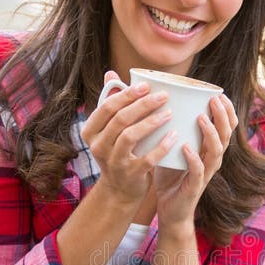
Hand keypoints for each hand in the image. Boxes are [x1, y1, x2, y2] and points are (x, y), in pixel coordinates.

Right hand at [81, 71, 176, 206]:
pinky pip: (147, 158)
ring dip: (151, 122)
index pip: (107, 107)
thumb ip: (112, 103)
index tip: (147, 85)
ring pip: (130, 136)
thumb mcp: (110, 130)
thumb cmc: (118, 152)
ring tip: (169, 112)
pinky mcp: (130, 175)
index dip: (127, 94)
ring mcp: (113, 162)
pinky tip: (174, 135)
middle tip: (163, 96)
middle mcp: (98, 146)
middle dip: (143, 105)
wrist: (119, 190)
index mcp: (91, 131)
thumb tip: (111, 73)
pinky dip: (161, 146)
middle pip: (120, 119)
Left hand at [155, 94, 237, 234]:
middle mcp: (211, 160)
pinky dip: (194, 159)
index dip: (227, 111)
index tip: (220, 93)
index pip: (226, 127)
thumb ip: (169, 130)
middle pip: (226, 135)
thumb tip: (154, 104)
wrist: (169, 210)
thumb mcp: (171, 148)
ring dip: (210, 133)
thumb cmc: (171, 177)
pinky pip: (199, 172)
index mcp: (209, 149)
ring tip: (202, 118)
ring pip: (217, 151)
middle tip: (214, 100)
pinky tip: (186, 147)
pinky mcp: (195, 187)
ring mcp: (205, 174)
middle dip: (223, 116)